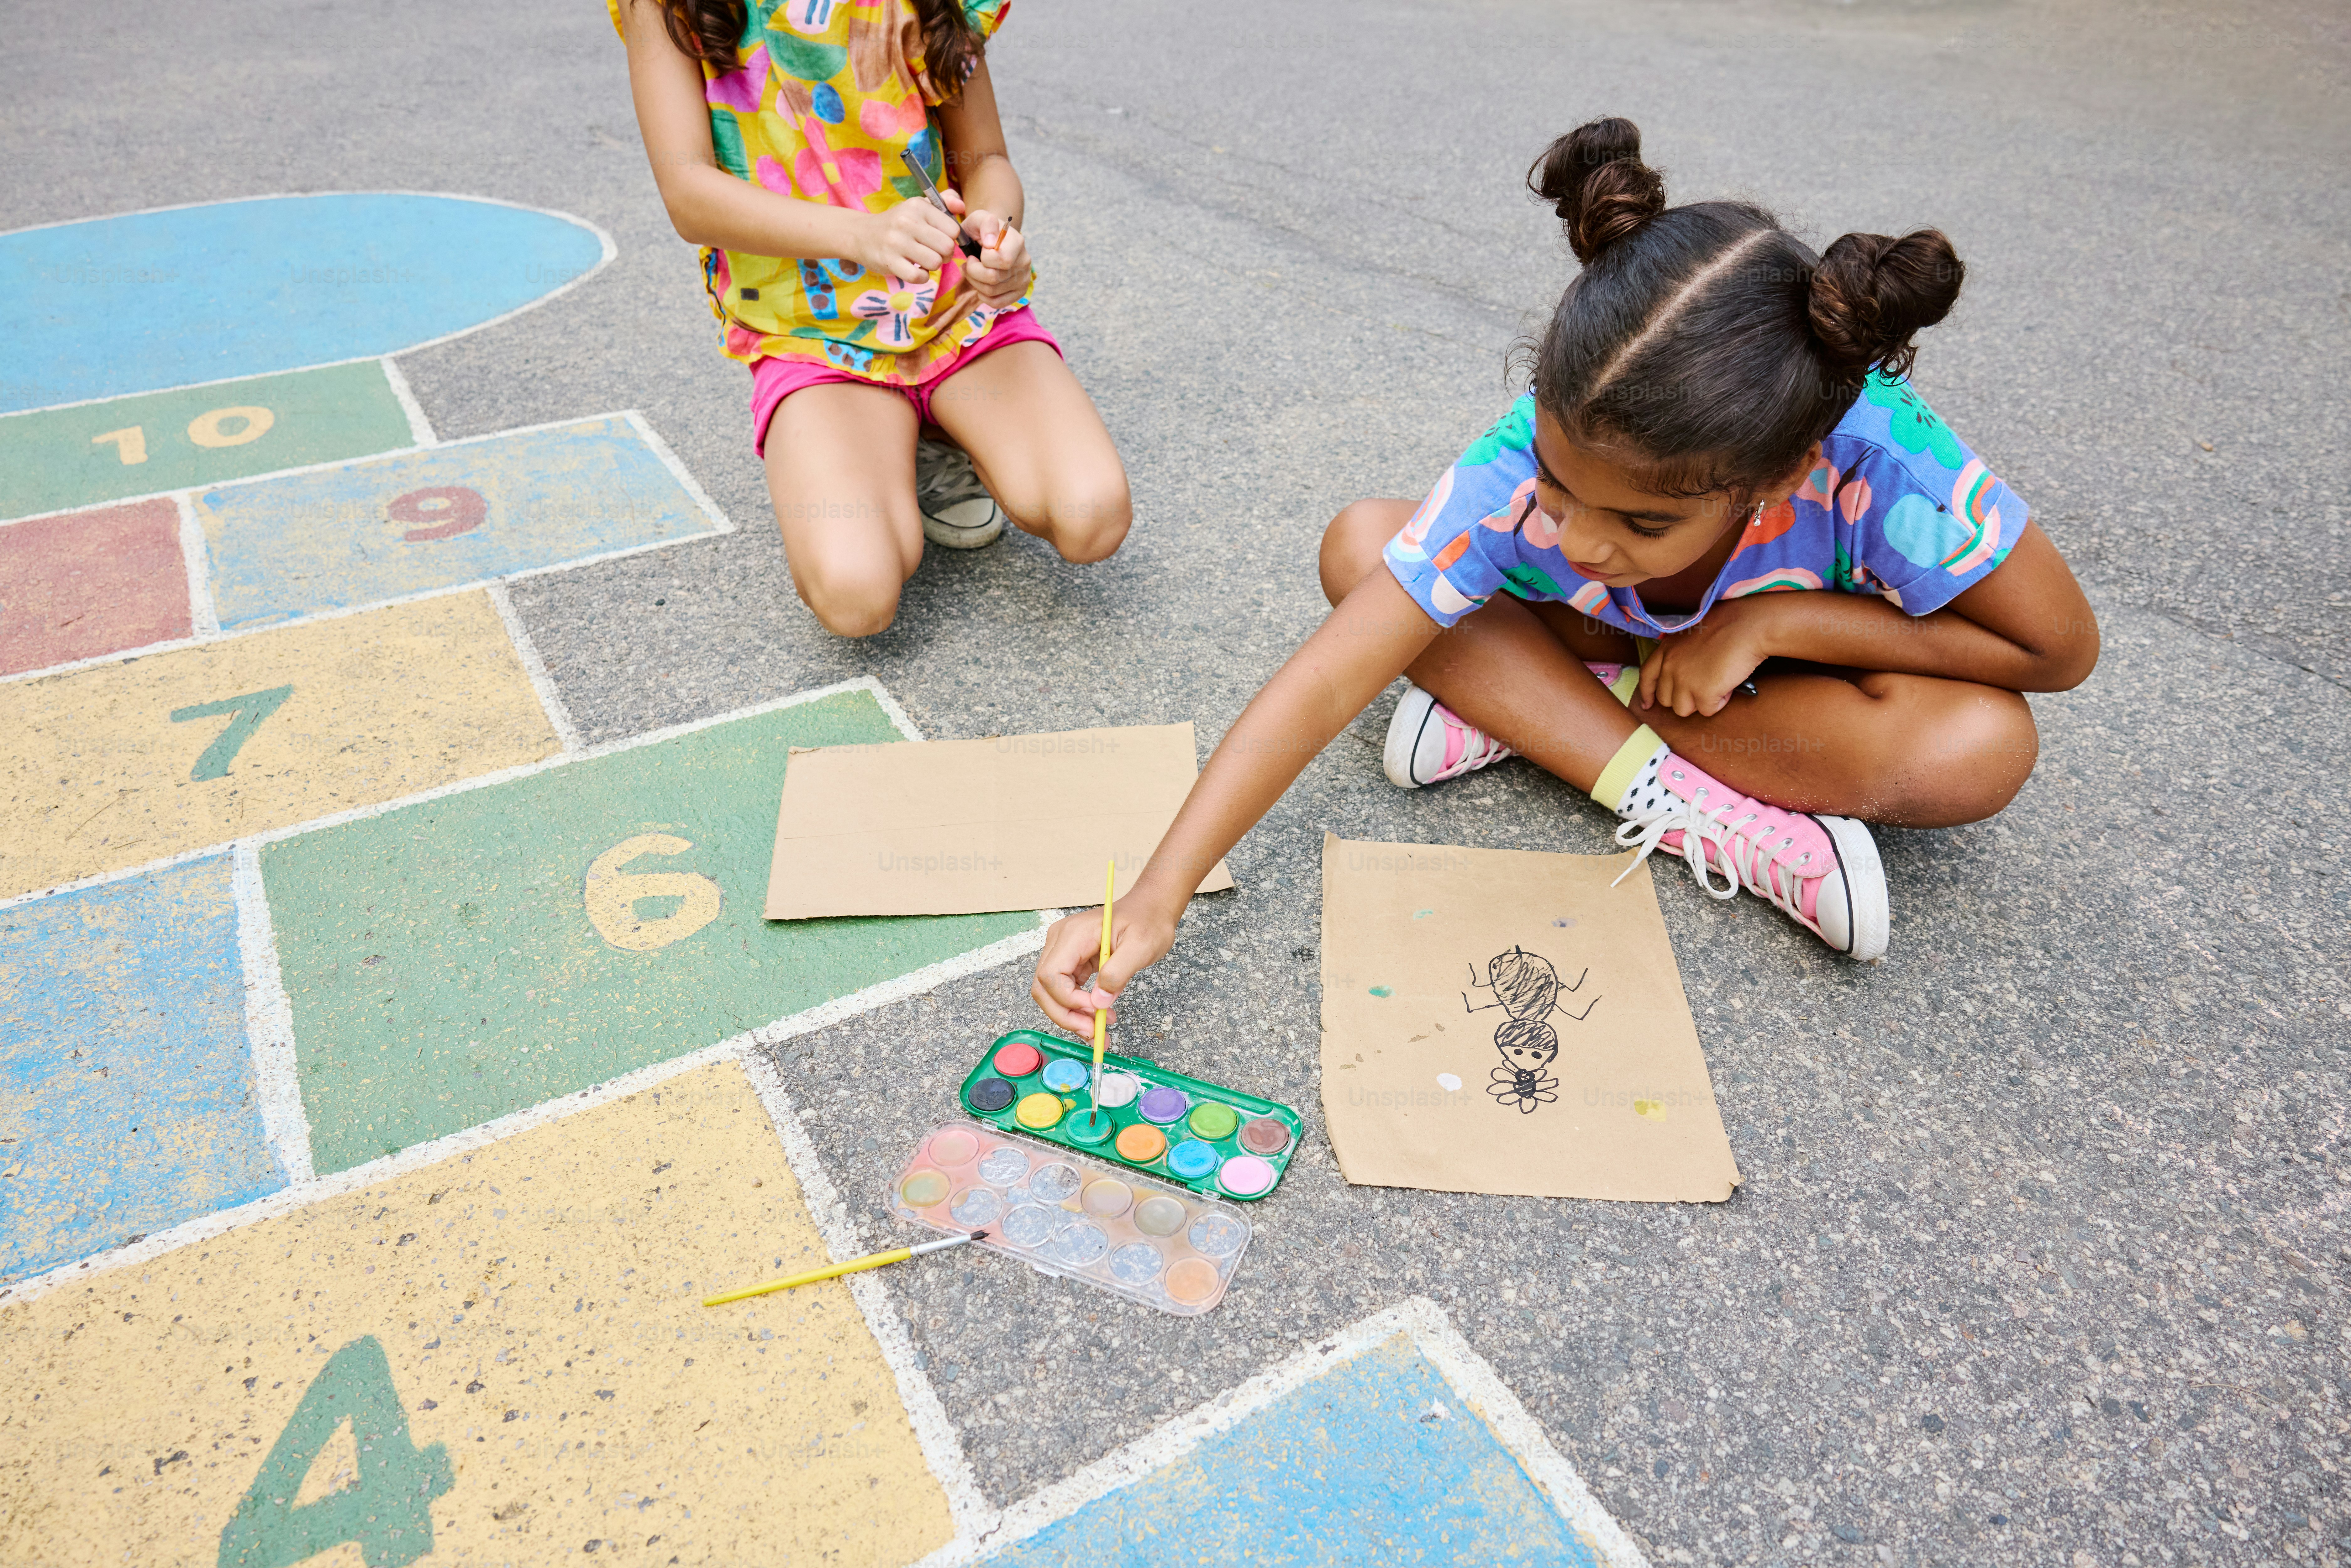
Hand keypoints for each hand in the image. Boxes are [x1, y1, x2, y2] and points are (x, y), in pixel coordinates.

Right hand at [855, 197, 961, 280]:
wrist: (860, 235)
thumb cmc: (897, 223)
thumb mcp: (918, 206)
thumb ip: (944, 202)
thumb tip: (962, 207)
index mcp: (918, 206)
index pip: (953, 229)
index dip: (951, 238)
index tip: (939, 239)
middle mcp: (907, 222)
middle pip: (947, 247)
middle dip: (945, 254)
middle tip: (933, 252)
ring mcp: (897, 243)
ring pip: (935, 263)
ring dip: (933, 266)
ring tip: (922, 260)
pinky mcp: (890, 262)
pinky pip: (919, 277)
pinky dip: (921, 277)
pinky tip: (914, 269)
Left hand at [958, 209, 1031, 310]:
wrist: (994, 239)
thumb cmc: (983, 230)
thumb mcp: (979, 219)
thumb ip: (985, 224)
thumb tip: (990, 243)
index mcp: (1017, 242)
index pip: (1002, 260)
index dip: (981, 260)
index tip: (975, 253)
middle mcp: (1024, 261)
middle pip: (993, 278)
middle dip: (973, 272)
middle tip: (969, 263)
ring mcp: (1024, 278)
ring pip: (992, 292)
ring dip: (975, 283)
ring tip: (972, 271)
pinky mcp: (1019, 292)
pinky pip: (997, 303)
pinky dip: (983, 296)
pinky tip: (980, 284)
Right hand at [1031, 896, 1177, 1036]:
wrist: (1150, 909)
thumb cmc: (1147, 922)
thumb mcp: (1141, 946)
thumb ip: (1118, 973)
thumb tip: (1098, 1003)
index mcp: (1073, 934)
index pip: (1051, 975)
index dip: (1068, 1000)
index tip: (1095, 1012)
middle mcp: (1060, 941)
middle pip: (1044, 987)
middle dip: (1065, 1015)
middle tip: (1093, 1033)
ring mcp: (1063, 951)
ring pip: (1051, 993)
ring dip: (1071, 1016)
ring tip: (1099, 1029)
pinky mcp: (1072, 961)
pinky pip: (1064, 990)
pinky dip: (1078, 1008)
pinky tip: (1097, 1016)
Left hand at [1638, 597, 1772, 717]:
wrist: (1746, 626)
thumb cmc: (1726, 626)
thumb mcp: (1691, 636)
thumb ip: (1679, 656)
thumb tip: (1681, 677)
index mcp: (1666, 650)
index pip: (1646, 676)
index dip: (1647, 693)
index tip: (1648, 705)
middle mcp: (1670, 666)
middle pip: (1666, 699)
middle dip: (1684, 698)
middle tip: (1705, 684)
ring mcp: (1684, 681)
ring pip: (1683, 710)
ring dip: (1700, 702)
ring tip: (1717, 684)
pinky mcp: (1702, 693)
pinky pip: (1707, 710)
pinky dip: (1719, 702)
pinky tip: (1727, 686)